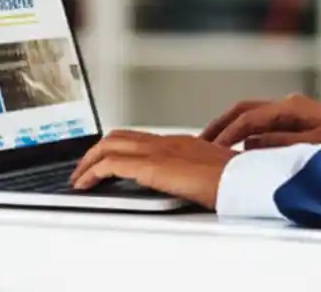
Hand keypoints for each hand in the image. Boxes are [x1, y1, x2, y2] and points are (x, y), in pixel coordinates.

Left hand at [70, 130, 236, 208]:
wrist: (241, 179)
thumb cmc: (233, 179)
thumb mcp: (210, 173)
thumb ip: (194, 173)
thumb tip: (188, 184)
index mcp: (178, 142)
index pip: (138, 137)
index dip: (117, 146)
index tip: (105, 159)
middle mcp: (164, 141)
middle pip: (118, 136)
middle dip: (96, 151)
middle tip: (85, 168)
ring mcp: (157, 150)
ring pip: (108, 145)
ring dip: (88, 162)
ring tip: (79, 178)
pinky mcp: (151, 166)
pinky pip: (109, 164)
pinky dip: (92, 173)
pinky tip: (86, 184)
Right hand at [200, 93, 320, 148]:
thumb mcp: (316, 147)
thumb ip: (281, 143)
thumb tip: (249, 142)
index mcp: (294, 107)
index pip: (250, 118)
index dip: (229, 133)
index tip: (213, 149)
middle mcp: (291, 105)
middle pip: (245, 109)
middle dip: (221, 124)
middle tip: (199, 141)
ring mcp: (294, 112)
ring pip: (252, 114)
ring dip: (230, 127)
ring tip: (211, 143)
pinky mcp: (297, 122)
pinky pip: (262, 123)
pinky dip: (243, 131)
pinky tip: (236, 145)